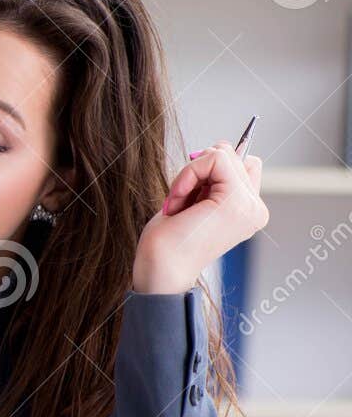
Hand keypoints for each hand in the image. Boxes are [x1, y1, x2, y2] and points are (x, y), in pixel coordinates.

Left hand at [133, 142, 266, 294]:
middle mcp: (256, 209)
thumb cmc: (169, 239)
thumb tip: (221, 148)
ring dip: (190, 173)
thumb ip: (215, 180)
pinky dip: (188, 173)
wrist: (161, 268)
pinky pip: (215, 158)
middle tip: (182, 200)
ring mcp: (250, 206)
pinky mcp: (236, 201)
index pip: (242, 164)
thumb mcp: (197, 201)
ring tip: (180, 204)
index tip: (188, 193)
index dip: (208, 168)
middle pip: (232, 155)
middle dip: (198, 168)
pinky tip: (179, 201)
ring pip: (222, 153)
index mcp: (248, 210)